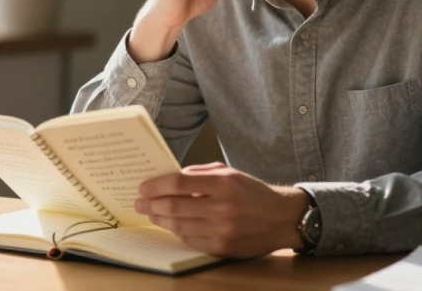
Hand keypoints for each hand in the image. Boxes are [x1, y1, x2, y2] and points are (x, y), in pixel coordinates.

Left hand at [134, 162, 308, 257]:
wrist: (282, 218)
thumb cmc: (252, 192)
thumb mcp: (230, 172)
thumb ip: (200, 174)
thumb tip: (171, 178)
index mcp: (223, 183)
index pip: (179, 183)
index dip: (156, 186)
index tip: (143, 187)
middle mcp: (222, 207)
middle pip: (175, 206)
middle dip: (151, 204)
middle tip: (139, 203)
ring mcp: (222, 229)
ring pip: (179, 225)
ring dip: (160, 219)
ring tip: (151, 213)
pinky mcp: (222, 247)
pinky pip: (190, 240)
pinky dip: (177, 232)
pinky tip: (171, 225)